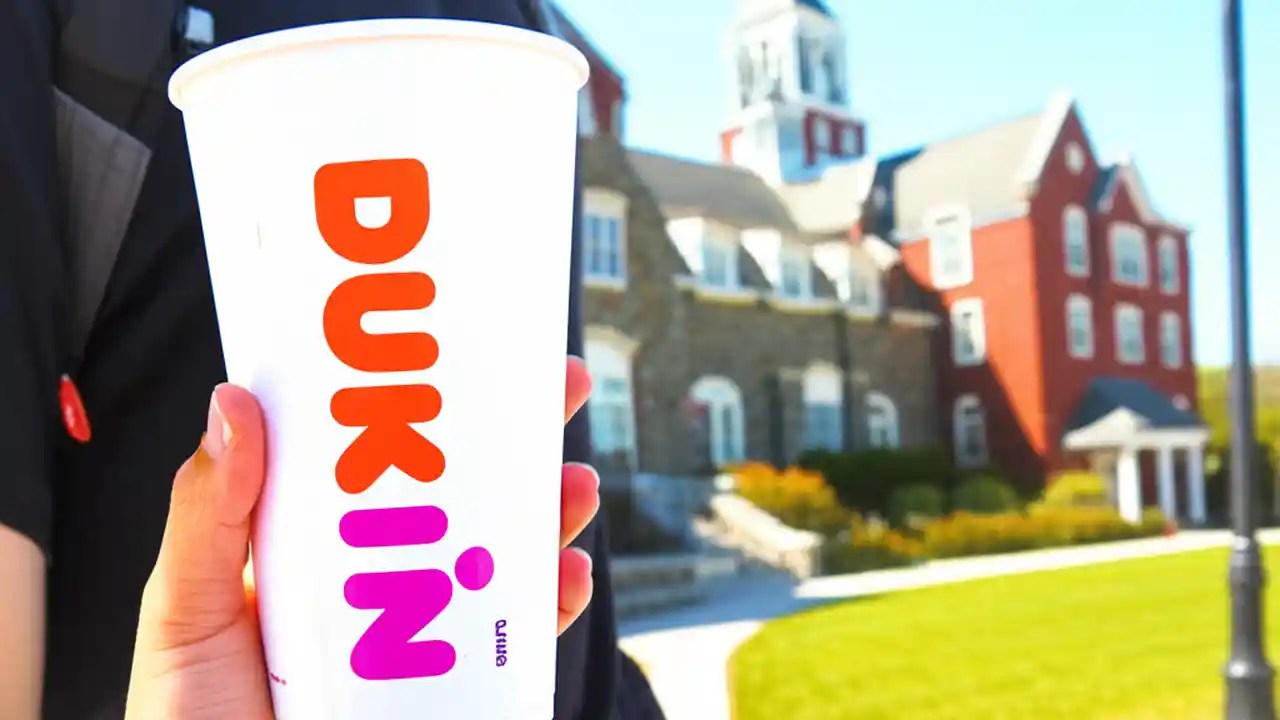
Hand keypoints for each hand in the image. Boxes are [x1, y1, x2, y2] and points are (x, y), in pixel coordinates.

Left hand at [125, 357, 599, 718]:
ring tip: (572, 484)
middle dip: (511, 438)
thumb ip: (205, 516)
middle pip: (453, 492)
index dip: (418, 399)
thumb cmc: (186, 718)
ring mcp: (417, 631)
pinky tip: (562, 576)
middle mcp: (372, 578)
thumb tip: (234, 403)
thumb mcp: (182, 611)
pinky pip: (515, 637)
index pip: (372, 454)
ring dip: (545, 512)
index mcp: (306, 544)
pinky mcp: (452, 684)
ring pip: (496, 555)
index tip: (456, 346)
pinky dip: (549, 602)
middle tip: (552, 386)